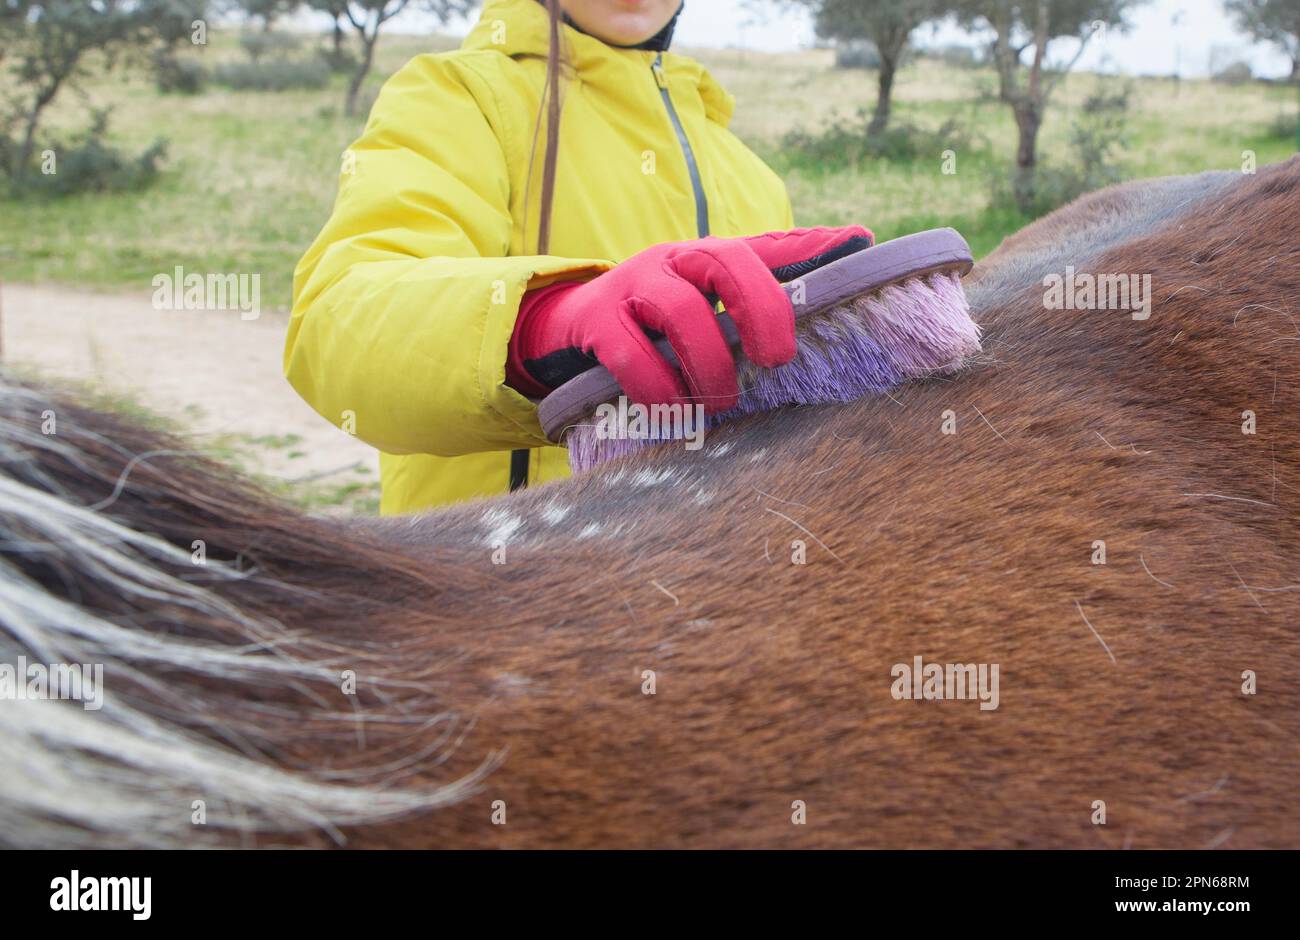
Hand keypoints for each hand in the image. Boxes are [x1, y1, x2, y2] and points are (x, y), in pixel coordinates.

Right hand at [507, 226, 872, 413]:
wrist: (572, 325)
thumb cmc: (660, 315)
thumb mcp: (711, 294)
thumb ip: (773, 274)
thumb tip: (858, 241)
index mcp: (708, 255)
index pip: (762, 245)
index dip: (811, 247)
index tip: (856, 252)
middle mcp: (673, 260)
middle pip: (724, 262)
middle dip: (759, 308)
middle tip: (777, 360)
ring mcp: (632, 287)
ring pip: (680, 312)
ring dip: (709, 364)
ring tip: (721, 401)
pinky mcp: (596, 322)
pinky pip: (630, 353)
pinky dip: (657, 388)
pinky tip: (672, 411)